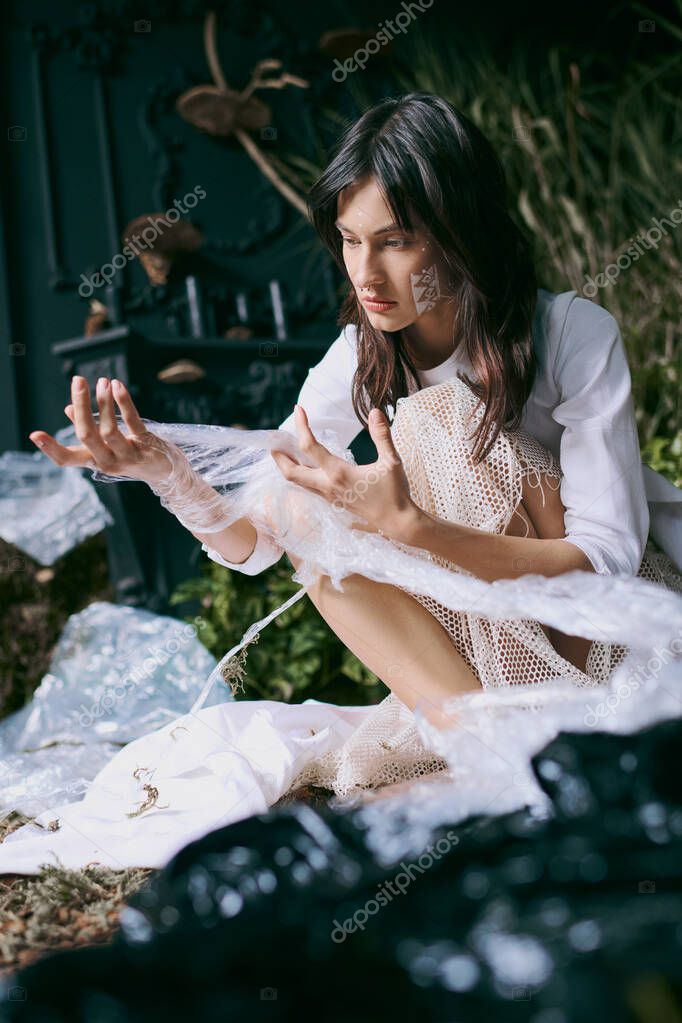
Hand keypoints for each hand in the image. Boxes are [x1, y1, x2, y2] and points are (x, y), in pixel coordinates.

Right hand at [29, 376, 181, 485]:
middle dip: (80, 406)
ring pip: (109, 429)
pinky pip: (133, 422)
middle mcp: (109, 462)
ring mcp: (128, 455)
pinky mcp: (147, 445)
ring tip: (102, 381)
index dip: (50, 448)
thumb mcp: (108, 447)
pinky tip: (117, 386)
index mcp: (95, 462)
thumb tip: (68, 409)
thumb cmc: (133, 456)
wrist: (169, 474)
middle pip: (87, 436)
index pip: (67, 459)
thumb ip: (89, 429)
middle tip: (77, 381)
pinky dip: (123, 402)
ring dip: (104, 402)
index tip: (35, 434)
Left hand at [270, 404, 418, 538]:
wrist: (396, 521)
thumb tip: (375, 411)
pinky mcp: (332, 501)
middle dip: (278, 455)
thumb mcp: (391, 461)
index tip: (299, 409)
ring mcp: (328, 495)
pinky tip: (305, 465)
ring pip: (297, 481)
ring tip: (284, 449)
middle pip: (290, 472)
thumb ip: (382, 436)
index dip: (301, 426)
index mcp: (338, 473)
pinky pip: (307, 487)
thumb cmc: (394, 492)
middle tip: (274, 439)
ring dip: (286, 466)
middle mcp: (328, 485)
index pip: (309, 446)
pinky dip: (300, 474)